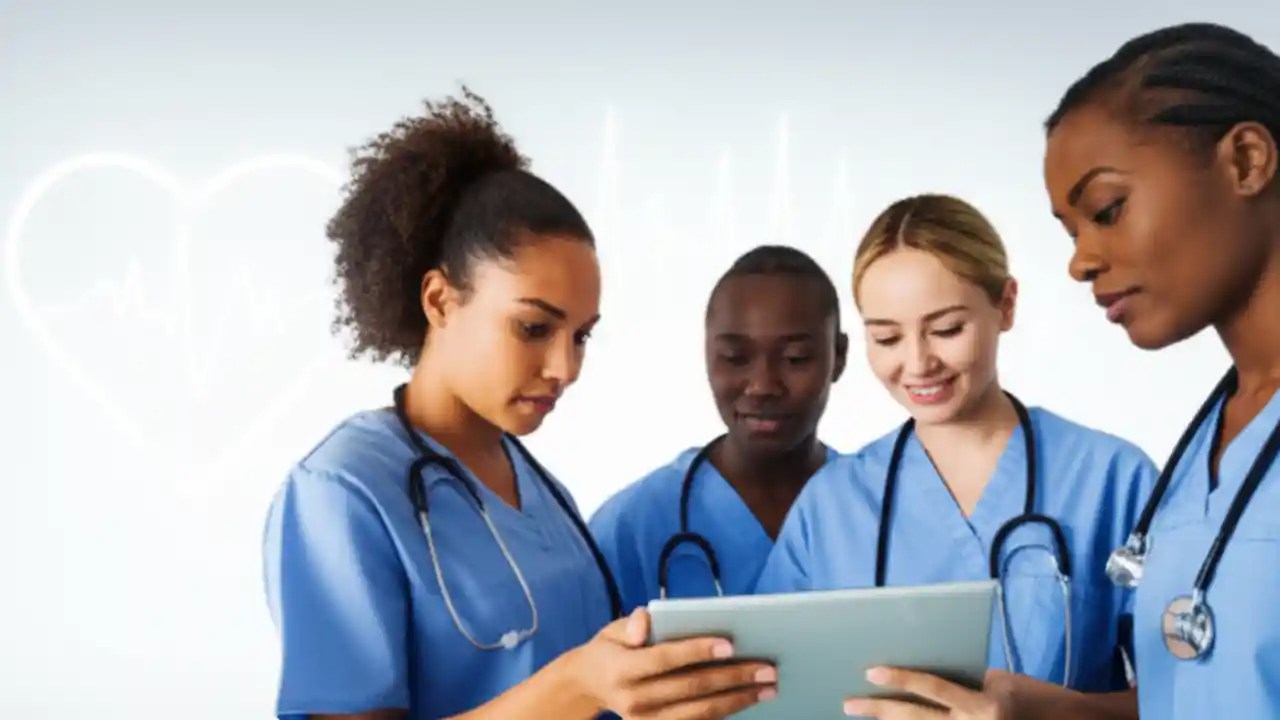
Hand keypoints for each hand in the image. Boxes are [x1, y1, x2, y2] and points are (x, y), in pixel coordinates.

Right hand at [567, 608, 776, 718]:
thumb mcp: (612, 629)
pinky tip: (748, 700)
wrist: (588, 685)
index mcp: (623, 669)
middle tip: (767, 668)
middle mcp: (634, 700)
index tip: (731, 643)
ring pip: (700, 712)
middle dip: (733, 677)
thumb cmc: (612, 649)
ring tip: (768, 688)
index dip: (697, 650)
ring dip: (738, 700)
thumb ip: (631, 623)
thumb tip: (645, 621)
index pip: (666, 659)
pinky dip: (726, 713)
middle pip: (691, 688)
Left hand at [842, 668, 1023, 718]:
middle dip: (880, 710)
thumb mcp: (1006, 682)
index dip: (901, 679)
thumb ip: (968, 682)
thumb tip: (929, 682)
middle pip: (917, 718)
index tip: (870, 672)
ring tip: (863, 715)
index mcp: (986, 704)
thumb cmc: (1042, 698)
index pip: (934, 688)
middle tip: (849, 704)